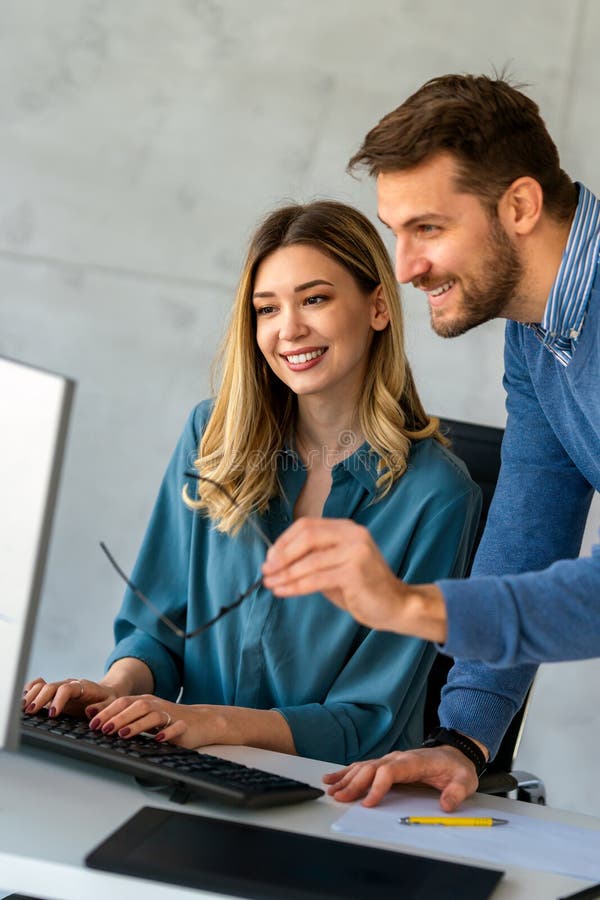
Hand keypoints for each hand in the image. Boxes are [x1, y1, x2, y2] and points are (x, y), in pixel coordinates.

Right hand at [22, 676, 117, 718]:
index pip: (68, 688)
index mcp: (84, 686)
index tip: (52, 714)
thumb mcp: (113, 705)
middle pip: (51, 686)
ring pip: (43, 685)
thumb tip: (90, 712)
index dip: (59, 699)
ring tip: (24, 708)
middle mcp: (70, 685)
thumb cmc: (109, 701)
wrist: (107, 694)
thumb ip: (103, 708)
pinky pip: (40, 686)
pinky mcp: (54, 693)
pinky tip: (24, 700)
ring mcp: (60, 688)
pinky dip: (31, 690)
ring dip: (32, 695)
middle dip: (40, 698)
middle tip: (31, 712)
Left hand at [87, 695, 233, 748]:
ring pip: (151, 715)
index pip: (122, 702)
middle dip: (117, 717)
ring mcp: (169, 714)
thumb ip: (124, 718)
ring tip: (123, 734)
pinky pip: (174, 727)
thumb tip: (96, 721)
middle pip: (134, 706)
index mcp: (143, 702)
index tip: (92, 723)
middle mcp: (154, 705)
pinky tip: (158, 738)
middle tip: (102, 729)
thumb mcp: (143, 718)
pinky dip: (166, 733)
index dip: (106, 711)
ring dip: (136, 724)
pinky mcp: (182, 725)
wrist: (200, 722)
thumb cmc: (167, 721)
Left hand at [262, 518, 447, 641]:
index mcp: (346, 529)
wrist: (396, 606)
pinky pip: (317, 578)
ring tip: (270, 584)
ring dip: (285, 573)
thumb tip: (277, 562)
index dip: (284, 541)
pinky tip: (283, 591)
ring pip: (310, 560)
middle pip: (307, 537)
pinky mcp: (355, 571)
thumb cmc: (362, 588)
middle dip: (282, 554)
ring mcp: (356, 551)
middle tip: (266, 571)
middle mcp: (353, 534)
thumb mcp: (335, 567)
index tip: (269, 558)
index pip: (307, 526)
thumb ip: (313, 559)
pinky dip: (296, 586)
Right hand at [323, 746, 478, 811]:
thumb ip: (456, 792)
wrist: (455, 755)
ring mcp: (390, 759)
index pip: (390, 771)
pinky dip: (347, 771)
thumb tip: (447, 804)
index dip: (377, 786)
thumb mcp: (464, 780)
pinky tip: (334, 778)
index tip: (368, 803)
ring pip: (364, 766)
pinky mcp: (386, 763)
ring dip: (347, 778)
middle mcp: (398, 757)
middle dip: (354, 783)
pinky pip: (363, 766)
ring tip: (332, 789)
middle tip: (340, 798)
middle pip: (371, 768)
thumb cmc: (456, 768)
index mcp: (414, 761)